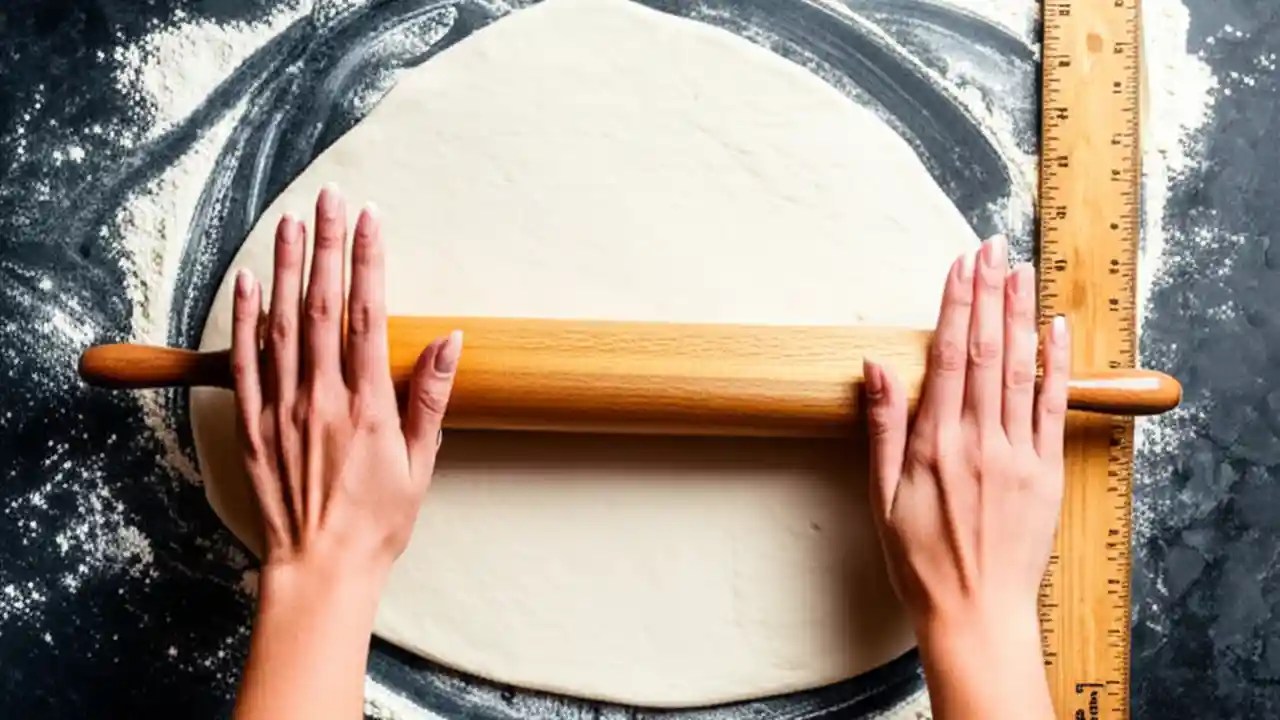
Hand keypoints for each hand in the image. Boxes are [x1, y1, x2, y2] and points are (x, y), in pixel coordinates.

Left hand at [230, 186, 460, 719]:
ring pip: (282, 324)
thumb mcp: (421, 462)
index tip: (371, 219)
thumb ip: (431, 396)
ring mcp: (283, 410)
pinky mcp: (255, 426)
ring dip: (288, 269)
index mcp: (368, 406)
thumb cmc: (378, 520)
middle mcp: (322, 399)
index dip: (369, 262)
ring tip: (292, 222)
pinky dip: (244, 318)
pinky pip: (245, 363)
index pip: (369, 316)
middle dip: (327, 246)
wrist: (322, 568)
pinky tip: (249, 281)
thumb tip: (450, 340)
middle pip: (323, 307)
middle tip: (329, 199)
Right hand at [863, 235, 1068, 718]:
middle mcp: (979, 442)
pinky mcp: (1045, 472)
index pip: (947, 358)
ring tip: (1018, 271)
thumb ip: (881, 427)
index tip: (958, 267)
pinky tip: (1055, 328)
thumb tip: (875, 367)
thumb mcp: (880, 495)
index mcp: (934, 446)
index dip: (954, 307)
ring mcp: (1018, 455)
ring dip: (1019, 316)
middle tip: (990, 247)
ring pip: (1020, 371)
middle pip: (986, 352)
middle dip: (987, 294)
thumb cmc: (920, 559)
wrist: (975, 612)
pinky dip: (1056, 365)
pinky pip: (1054, 408)